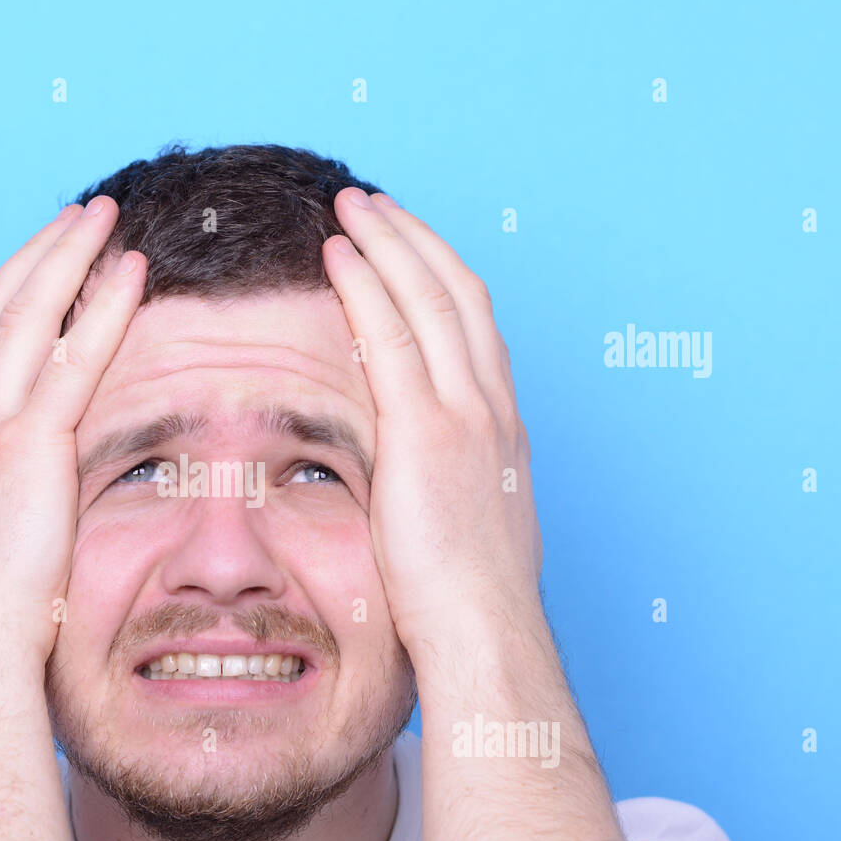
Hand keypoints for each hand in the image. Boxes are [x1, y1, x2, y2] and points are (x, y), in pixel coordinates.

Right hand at [0, 197, 145, 698]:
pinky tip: (132, 272)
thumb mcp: (5, 540)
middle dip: (38, 254)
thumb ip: (25, 503)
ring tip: (103, 217)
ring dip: (67, 257)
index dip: (17, 291)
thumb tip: (56, 505)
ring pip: (27, 314)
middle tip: (78, 216)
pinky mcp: (27, 449)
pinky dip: (103, 307)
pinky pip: (73, 360)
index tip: (50, 260)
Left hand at [322, 189, 543, 656]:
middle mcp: (493, 410)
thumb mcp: (470, 529)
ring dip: (389, 244)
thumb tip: (425, 492)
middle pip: (459, 295)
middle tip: (375, 205)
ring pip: (430, 299)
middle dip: (416, 240)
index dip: (440, 278)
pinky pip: (391, 339)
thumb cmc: (470, 603)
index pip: (475, 330)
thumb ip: (451, 491)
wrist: (485, 634)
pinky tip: (337, 256)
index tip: (408, 250)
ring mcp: (466, 417)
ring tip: (351, 208)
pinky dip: (365, 287)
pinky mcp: (426, 434)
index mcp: (503, 430)